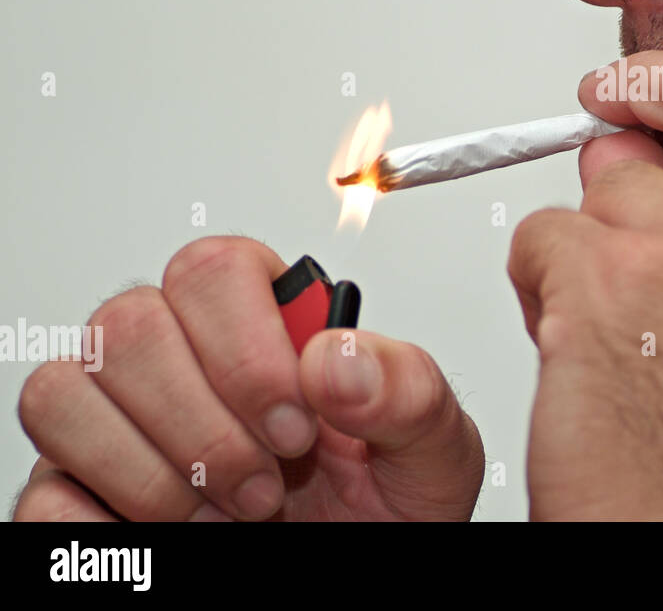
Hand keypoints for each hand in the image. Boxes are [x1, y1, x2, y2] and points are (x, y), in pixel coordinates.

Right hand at [14, 237, 483, 520]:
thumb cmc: (390, 508)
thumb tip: (335, 357)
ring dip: (153, 473)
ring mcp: (119, 422)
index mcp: (267, 323)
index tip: (297, 424)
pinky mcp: (80, 493)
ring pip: (65, 393)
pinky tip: (178, 537)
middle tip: (268, 485)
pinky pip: (45, 493)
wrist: (358, 579)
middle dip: (204, 423)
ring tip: (224, 514)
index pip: (212, 268)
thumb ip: (407, 389)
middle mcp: (182, 357)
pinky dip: (107, 524)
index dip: (247, 350)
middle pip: (129, 325)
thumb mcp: (432, 449)